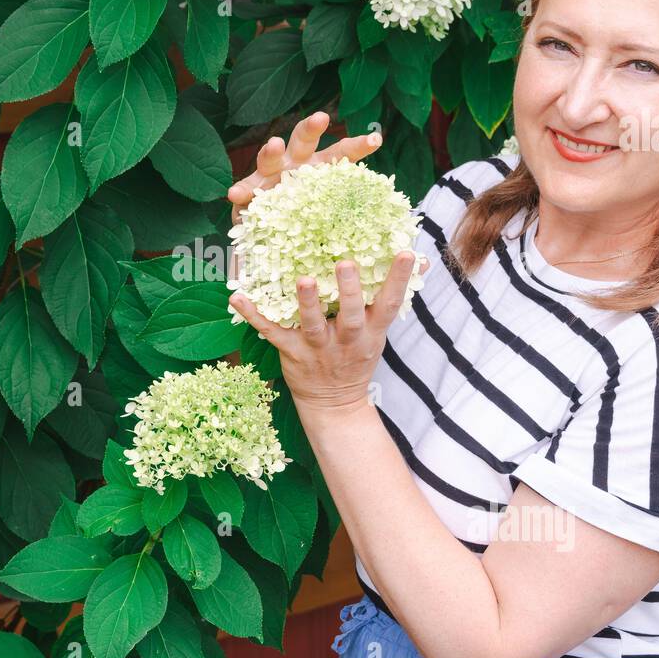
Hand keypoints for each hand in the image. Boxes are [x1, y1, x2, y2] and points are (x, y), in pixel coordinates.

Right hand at [227, 110, 381, 226]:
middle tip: (321, 118)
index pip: (341, 153)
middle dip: (312, 127)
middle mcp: (296, 164)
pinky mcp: (250, 190)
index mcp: (319, 168)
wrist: (273, 237)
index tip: (375, 140)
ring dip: (270, 150)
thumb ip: (342, 219)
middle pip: (304, 140)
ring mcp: (270, 175)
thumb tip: (370, 234)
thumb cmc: (306, 223)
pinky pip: (245, 190)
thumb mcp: (327, 220)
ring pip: (270, 156)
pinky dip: (241, 191)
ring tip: (273, 145)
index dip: (357, 146)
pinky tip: (235, 195)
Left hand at [228, 250, 428, 415]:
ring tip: (303, 280)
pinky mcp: (291, 353)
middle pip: (351, 316)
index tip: (407, 253)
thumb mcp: (380, 332)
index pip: (390, 303)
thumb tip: (421, 261)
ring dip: (307, 303)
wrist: (334, 404)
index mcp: (371, 332)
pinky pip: (270, 332)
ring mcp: (317, 348)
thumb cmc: (357, 358)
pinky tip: (237, 298)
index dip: (400, 279)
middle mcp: (346, 341)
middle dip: (350, 291)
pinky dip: (253, 315)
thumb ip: (392, 297)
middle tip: (345, 263)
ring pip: (313, 325)